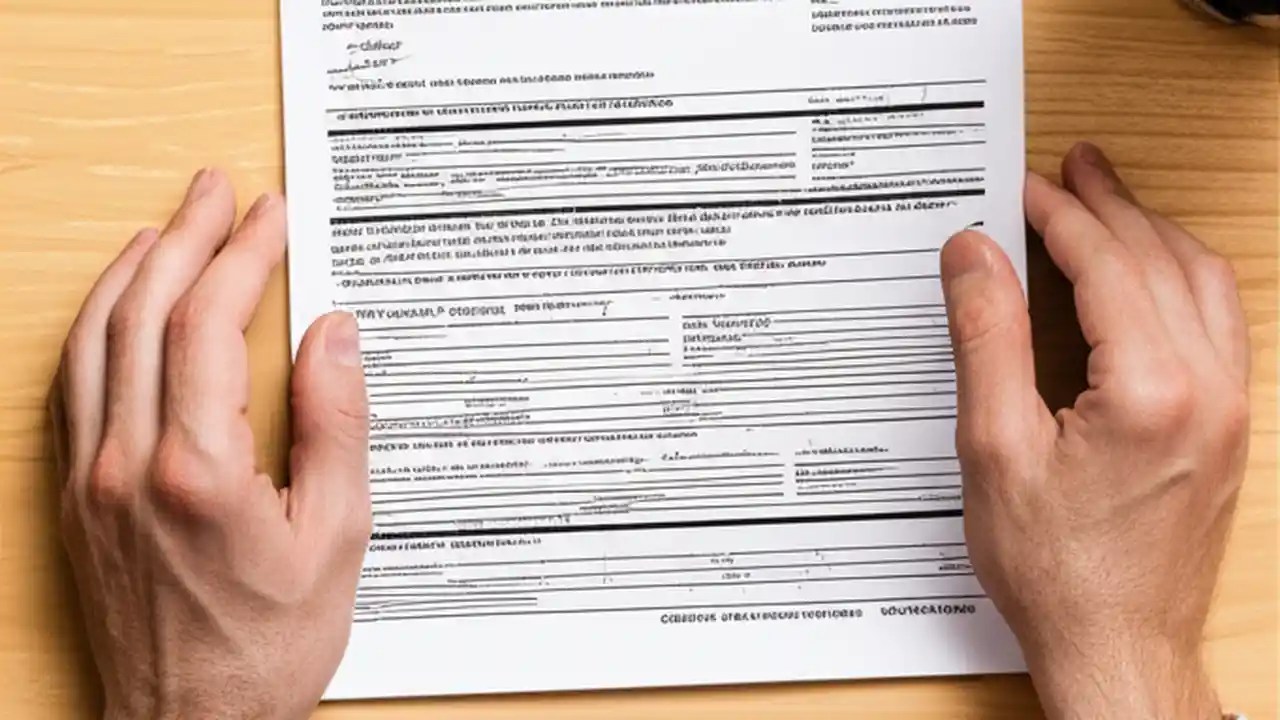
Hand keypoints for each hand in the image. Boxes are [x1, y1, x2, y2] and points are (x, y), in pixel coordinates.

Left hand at [49, 170, 371, 719]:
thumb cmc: (267, 647)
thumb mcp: (337, 539)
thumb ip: (337, 427)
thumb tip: (332, 337)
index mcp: (197, 471)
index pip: (207, 325)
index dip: (240, 256)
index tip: (269, 217)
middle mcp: (127, 466)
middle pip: (144, 315)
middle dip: (186, 238)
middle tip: (217, 192)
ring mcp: (90, 480)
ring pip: (94, 342)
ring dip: (132, 271)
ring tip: (169, 227)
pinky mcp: (74, 498)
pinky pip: (72, 386)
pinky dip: (96, 328)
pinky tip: (119, 308)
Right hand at [941, 144, 1247, 718]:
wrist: (1118, 646)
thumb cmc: (1058, 569)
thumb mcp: (995, 449)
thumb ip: (988, 339)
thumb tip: (975, 257)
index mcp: (1152, 391)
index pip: (1106, 266)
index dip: (1059, 217)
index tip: (1024, 189)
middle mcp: (1208, 391)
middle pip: (1162, 261)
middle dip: (1111, 206)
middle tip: (1073, 167)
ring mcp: (1229, 410)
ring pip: (1204, 285)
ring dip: (1154, 233)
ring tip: (1111, 200)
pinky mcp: (1228, 429)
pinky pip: (1219, 323)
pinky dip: (1181, 279)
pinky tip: (1151, 273)